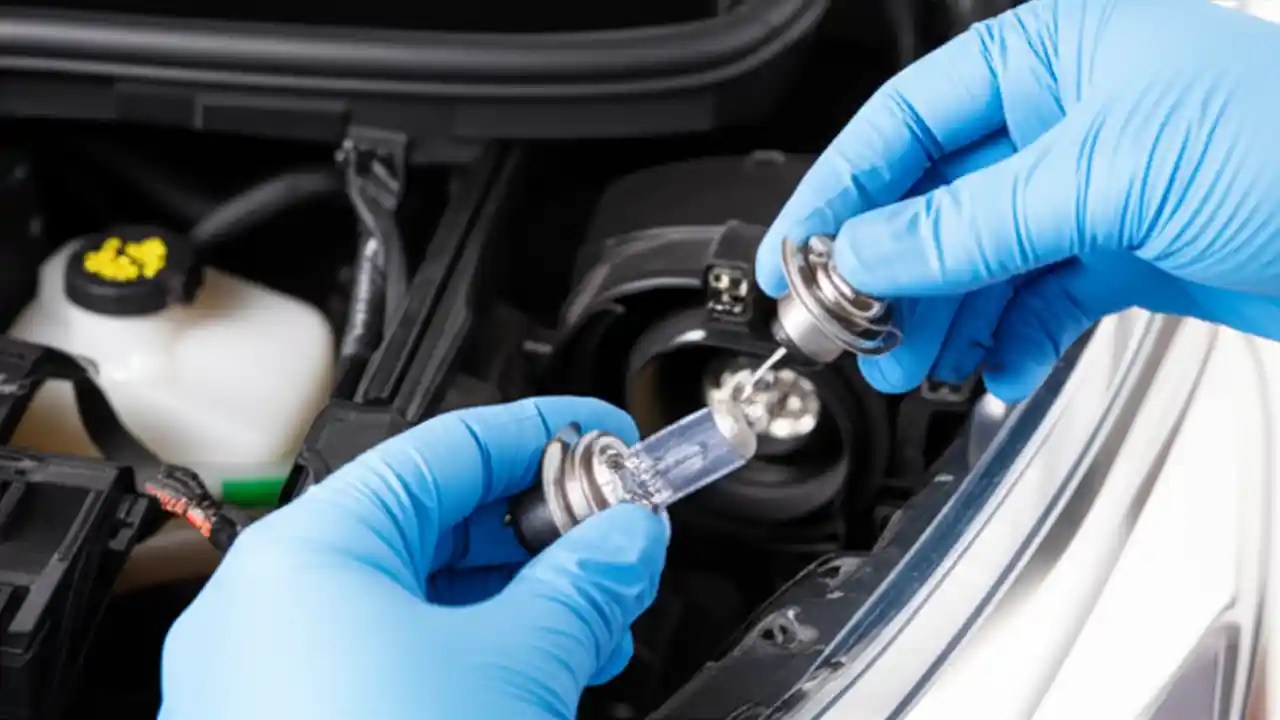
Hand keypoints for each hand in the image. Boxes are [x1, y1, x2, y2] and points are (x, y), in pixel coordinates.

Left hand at [159, 397, 667, 719]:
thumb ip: (580, 586)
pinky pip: (385, 656)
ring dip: (512, 594)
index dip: (542, 434)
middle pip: (429, 521)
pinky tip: (532, 666)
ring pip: (411, 595)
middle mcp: (271, 605)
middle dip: (536, 526)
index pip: (446, 450)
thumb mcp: (514, 670)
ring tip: (592, 610)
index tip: (606, 436)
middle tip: (616, 534)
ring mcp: (270, 675)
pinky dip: (465, 648)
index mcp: (310, 555)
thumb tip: (625, 537)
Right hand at [757, 0, 1279, 400]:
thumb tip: (870, 250)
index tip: (796, 252)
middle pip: (937, 195)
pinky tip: (989, 364)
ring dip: (938, 313)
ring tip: (906, 361)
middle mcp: (1066, 117)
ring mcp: (1094, 188)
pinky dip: (1006, 336)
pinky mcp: (1125, 252)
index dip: (843, 188)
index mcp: (1052, 55)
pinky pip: (1035, 296)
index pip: (909, 120)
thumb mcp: (1102, 175)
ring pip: (980, 255)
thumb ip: (970, 221)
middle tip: (846, 326)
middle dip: (887, 266)